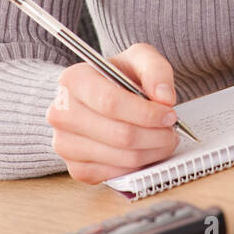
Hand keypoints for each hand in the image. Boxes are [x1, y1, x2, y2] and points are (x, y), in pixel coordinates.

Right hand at [47, 43, 179, 184]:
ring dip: (153, 151)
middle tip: (171, 129)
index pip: (111, 103)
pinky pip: (116, 174)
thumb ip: (156, 70)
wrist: (100, 98)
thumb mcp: (139, 59)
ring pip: (123, 157)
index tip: (169, 114)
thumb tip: (164, 97)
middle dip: (156, 135)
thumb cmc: (118, 78)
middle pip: (120, 134)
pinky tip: (145, 149)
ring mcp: (65, 144)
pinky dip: (139, 165)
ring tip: (163, 138)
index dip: (146, 113)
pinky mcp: (76, 168)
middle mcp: (62, 113)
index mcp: (73, 80)